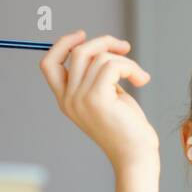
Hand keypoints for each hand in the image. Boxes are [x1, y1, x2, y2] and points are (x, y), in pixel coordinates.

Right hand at [39, 29, 159, 170]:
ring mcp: (80, 99)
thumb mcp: (108, 96)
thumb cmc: (127, 128)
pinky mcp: (97, 99)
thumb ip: (99, 76)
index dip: (63, 44)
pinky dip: (131, 67)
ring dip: (125, 60)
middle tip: (125, 48)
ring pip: (99, 57)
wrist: (136, 157)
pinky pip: (112, 65)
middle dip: (104, 42)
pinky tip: (142, 80)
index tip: (84, 35)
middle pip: (77, 52)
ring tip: (139, 75)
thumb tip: (103, 45)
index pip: (49, 63)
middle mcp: (68, 99)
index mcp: (66, 99)